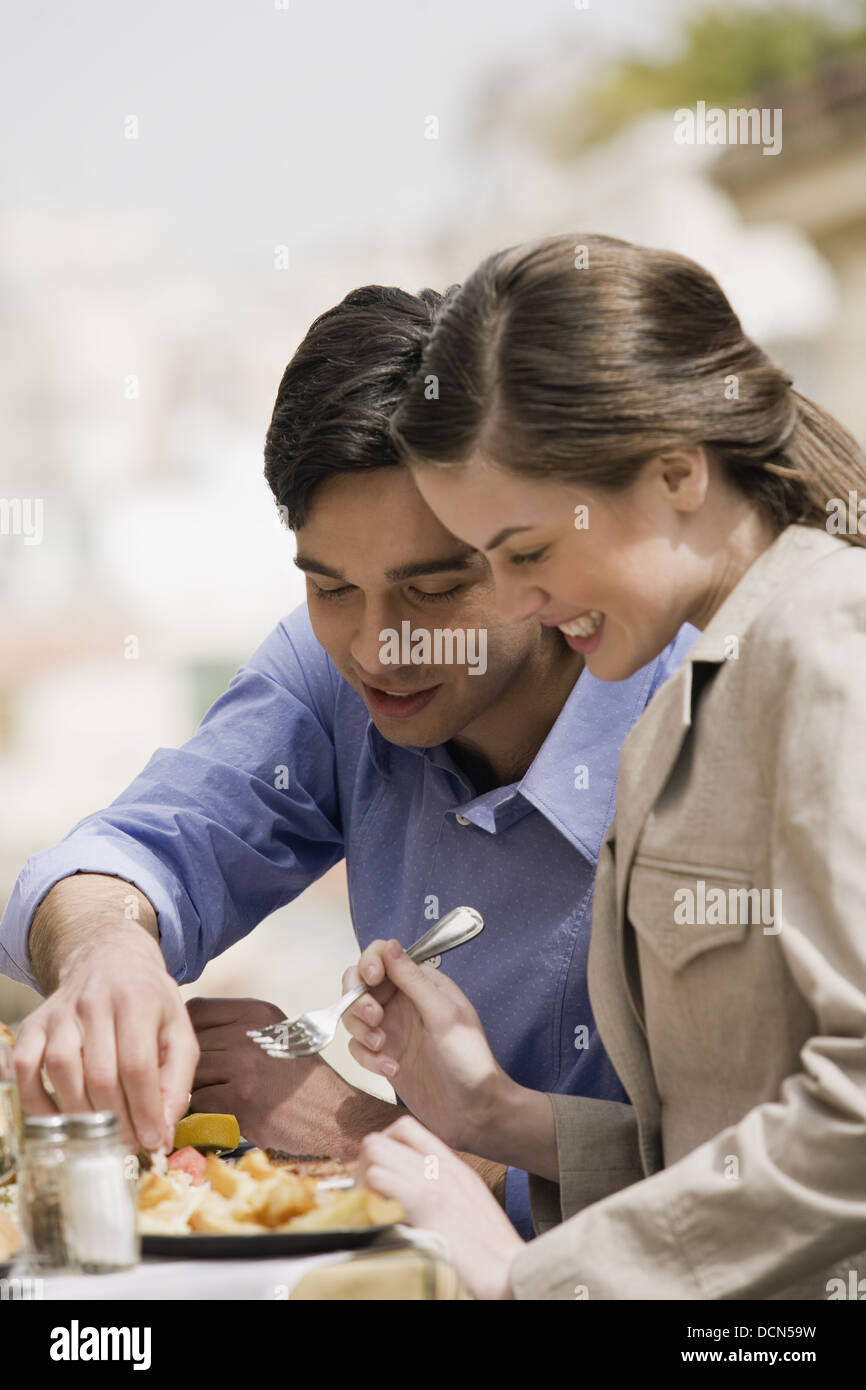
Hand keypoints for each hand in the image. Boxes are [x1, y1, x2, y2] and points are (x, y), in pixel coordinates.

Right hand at [14, 926, 196, 1150]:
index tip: (151, 1141)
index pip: (137, 1065)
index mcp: (138, 1001)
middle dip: (116, 1120)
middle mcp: (96, 1004)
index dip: (143, 1110)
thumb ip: (177, 1080)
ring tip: (101, 1135)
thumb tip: (161, 1132)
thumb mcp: (178, 1030)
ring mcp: (60, 1013)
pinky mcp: (34, 1024)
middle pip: (100, 1074)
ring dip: (81, 1115)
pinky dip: (36, 1101)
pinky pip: (25, 1068)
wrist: (109, 958)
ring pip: (61, 1072)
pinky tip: (59, 1120)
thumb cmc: (148, 1001)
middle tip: (128, 1144)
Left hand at [187, 996, 399, 1158]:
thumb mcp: (276, 1034)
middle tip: (200, 1082)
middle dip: (190, 1065)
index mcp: (256, 1012)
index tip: (188, 1047)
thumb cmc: (300, 1078)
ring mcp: (243, 1065)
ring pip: (193, 1074)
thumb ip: (238, 1029)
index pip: (197, 1010)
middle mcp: (248, 1032)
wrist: (333, 1113)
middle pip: (192, 1044)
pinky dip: (206, 1111)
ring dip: (197, 1089)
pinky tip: (224, 1114)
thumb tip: (188, 1034)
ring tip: (215, 1098)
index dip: (187, 1030)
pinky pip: (200, 1102)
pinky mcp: (240, 1099)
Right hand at [341, 939, 515, 1155]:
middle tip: (374, 1018)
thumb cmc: (469, 1060)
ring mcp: (392, 1029)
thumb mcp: (443, 1015)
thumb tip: (389, 945)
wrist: (473, 1112)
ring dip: (360, 1030)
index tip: (370, 979)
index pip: (382, 956)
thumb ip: (413, 980)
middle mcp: (403, 1001)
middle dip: (358, 999)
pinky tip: (391, 1069)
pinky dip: (367, 1058)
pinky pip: (358, 1048)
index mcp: (422, 983)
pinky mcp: (384, 1056)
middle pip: (359, 984)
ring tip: (382, 1046)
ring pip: (353, 1016)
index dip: (369, 962)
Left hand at [357, 1115, 522, 1299]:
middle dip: (365, 1162)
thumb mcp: (469, 1202)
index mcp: (453, 1163)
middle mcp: (440, 1164)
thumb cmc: (491, 1248)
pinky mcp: (423, 1201)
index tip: (378, 1173)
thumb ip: (444, 1188)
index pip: (406, 1128)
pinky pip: (378, 1177)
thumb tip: (412, 1193)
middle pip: (382, 1137)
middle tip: (365, 1193)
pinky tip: (374, 1215)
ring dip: (361, 1177)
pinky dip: (367, 1193)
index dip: (383, 1146)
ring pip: (374, 1150)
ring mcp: (431, 1179)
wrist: (509, 1269)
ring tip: (366, 1205)